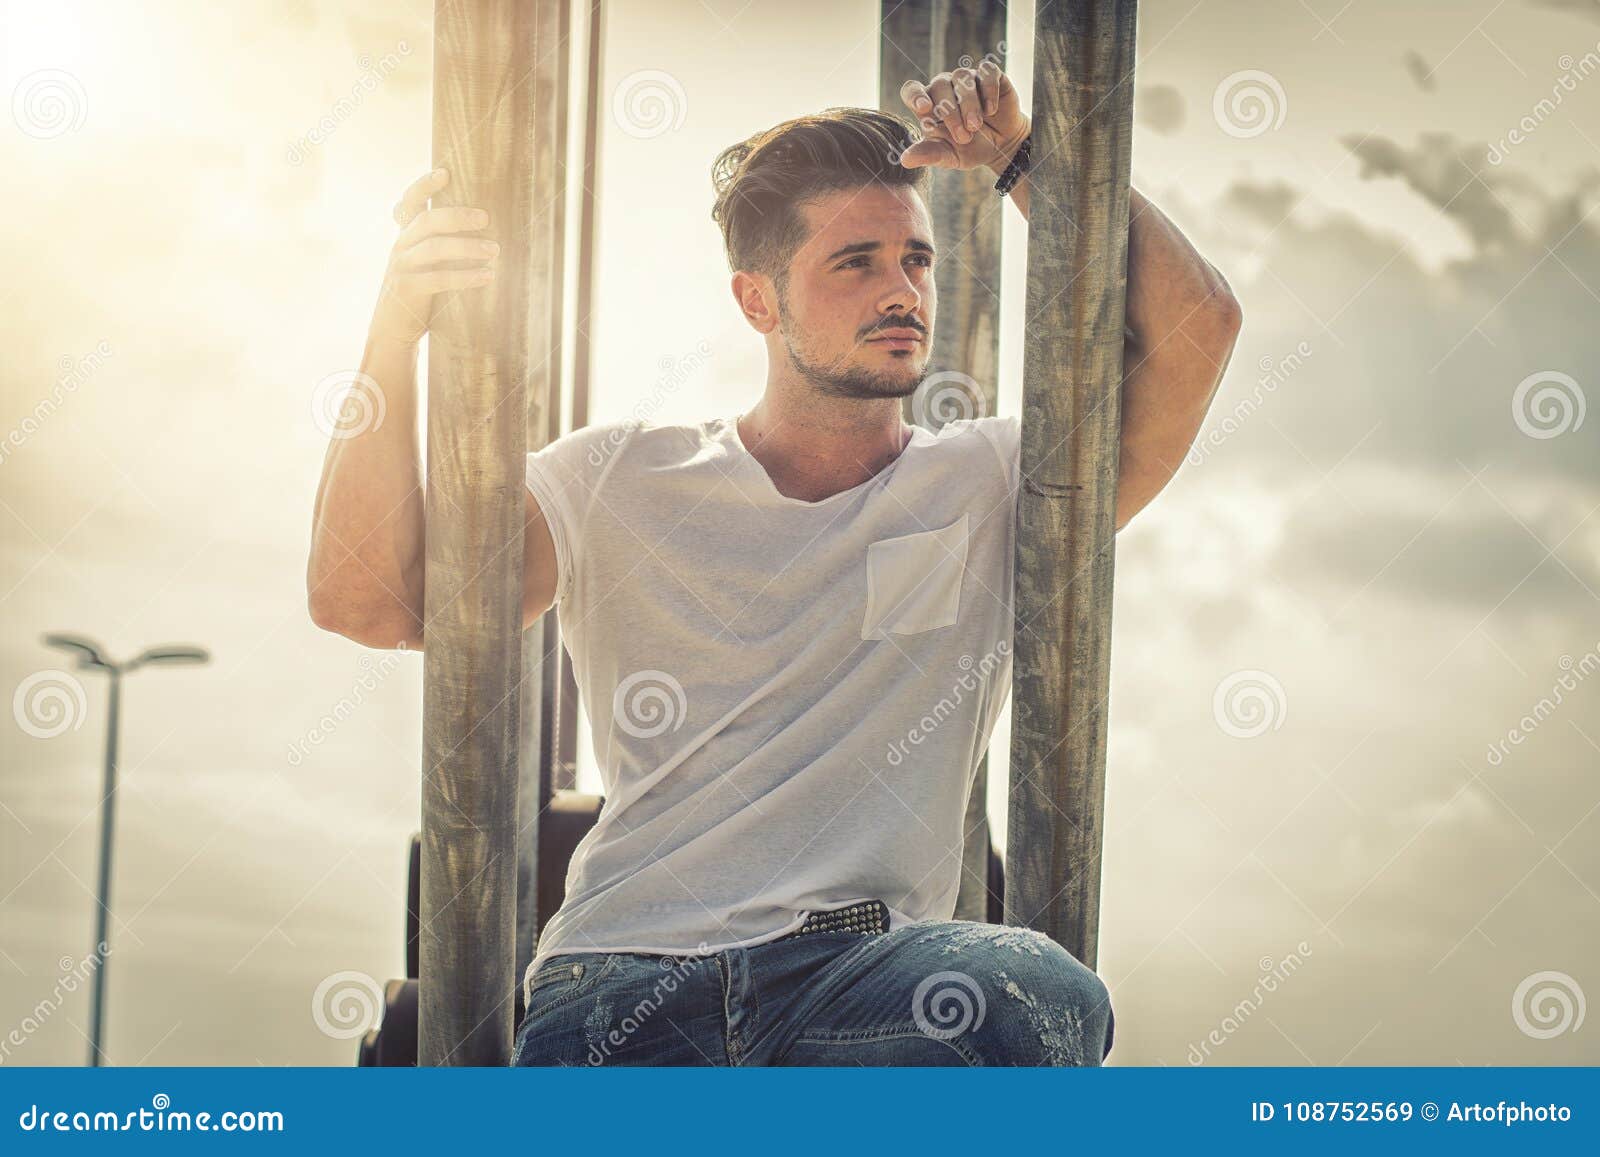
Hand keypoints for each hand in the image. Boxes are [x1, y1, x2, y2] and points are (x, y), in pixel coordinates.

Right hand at [369, 168, 498, 347]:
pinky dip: (466, 276)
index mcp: (406, 237)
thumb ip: (439, 247)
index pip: (409, 203)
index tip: (444, 172)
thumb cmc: (418, 296)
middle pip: (427, 221)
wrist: (393, 332)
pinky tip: (487, 276)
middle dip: (458, 216)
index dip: (423, 185)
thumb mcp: (424, 266)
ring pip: (434, 248)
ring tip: (495, 250)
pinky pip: (438, 278)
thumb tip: (482, 231)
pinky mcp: (406, 290)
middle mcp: (400, 247)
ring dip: (467, 247)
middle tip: (486, 217)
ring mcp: (400, 267)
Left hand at [897, 59, 1029, 175]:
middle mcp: (944, 86)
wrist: (1002, 145)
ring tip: (975, 126)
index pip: (912, 90)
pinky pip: (987, 71)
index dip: (915, 95)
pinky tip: (991, 109)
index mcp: (928, 104)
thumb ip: (929, 154)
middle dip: (951, 113)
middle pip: (939, 86)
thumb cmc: (969, 148)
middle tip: (963, 136)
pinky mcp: (990, 75)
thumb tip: (905, 160)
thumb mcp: (949, 156)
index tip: (924, 108)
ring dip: (969, 103)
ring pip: (962, 77)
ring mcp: (967, 78)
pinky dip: (989, 90)